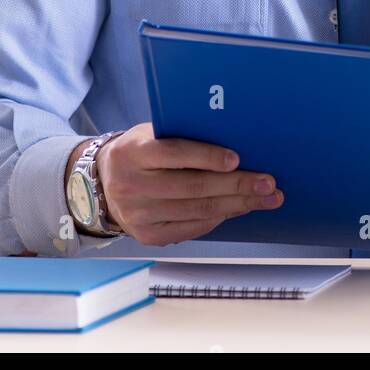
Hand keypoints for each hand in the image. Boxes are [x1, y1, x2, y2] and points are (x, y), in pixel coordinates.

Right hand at [86, 123, 282, 245]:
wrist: (101, 185)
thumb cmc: (138, 152)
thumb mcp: (150, 134)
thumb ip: (180, 137)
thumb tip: (230, 143)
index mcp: (133, 153)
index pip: (175, 154)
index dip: (208, 157)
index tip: (237, 159)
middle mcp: (132, 185)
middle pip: (193, 187)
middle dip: (237, 185)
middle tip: (267, 183)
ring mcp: (139, 215)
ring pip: (198, 210)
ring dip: (237, 204)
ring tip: (265, 198)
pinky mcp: (148, 235)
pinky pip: (192, 227)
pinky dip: (219, 217)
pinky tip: (238, 208)